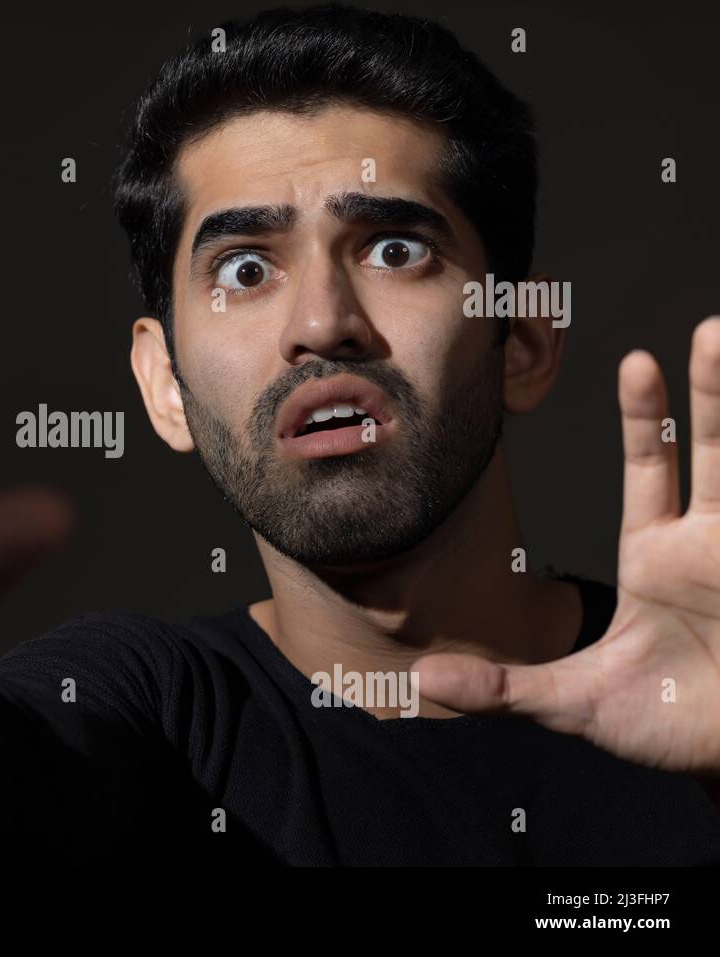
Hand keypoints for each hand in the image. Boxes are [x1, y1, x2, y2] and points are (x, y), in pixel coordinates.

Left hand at [415, 318, 719, 777]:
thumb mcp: (574, 704)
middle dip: (715, 393)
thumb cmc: (663, 726)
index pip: (650, 469)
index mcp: (658, 557)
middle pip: (715, 452)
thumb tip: (421, 678)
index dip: (645, 417)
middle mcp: (710, 545)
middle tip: (712, 331)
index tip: (635, 360)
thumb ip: (502, 690)